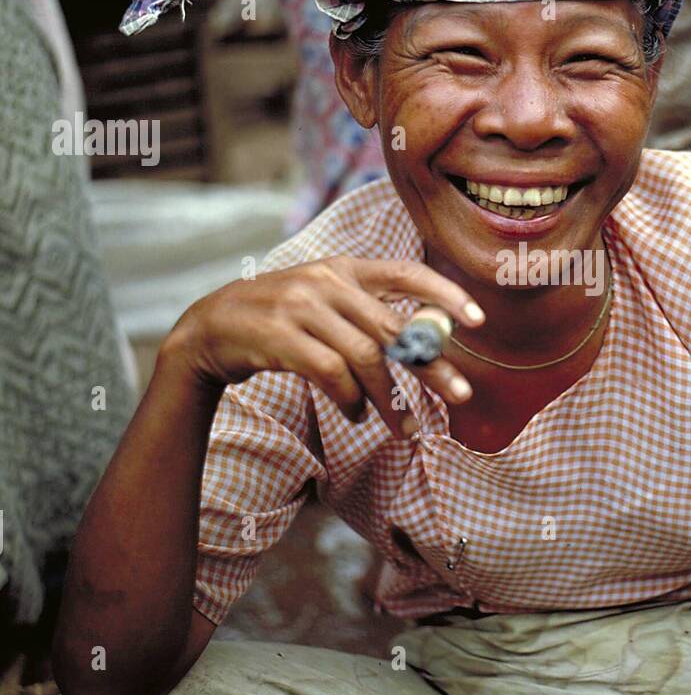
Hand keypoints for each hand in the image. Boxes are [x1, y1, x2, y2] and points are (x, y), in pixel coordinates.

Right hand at [163, 257, 485, 435]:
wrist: (208, 328)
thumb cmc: (279, 322)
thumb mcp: (323, 304)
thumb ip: (368, 315)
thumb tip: (429, 342)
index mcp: (343, 269)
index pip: (406, 273)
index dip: (445, 293)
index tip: (479, 319)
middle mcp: (326, 282)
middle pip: (394, 327)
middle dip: (431, 366)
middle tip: (460, 397)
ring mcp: (301, 307)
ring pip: (365, 357)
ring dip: (390, 398)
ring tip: (404, 426)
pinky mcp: (278, 336)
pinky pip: (331, 373)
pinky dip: (351, 400)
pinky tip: (357, 414)